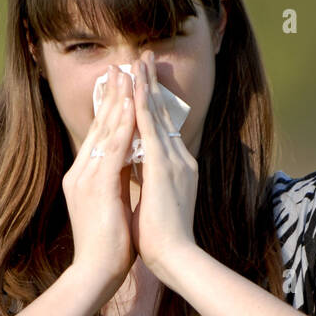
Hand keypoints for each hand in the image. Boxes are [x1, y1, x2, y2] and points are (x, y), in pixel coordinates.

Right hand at [62, 65, 137, 293]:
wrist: (95, 273)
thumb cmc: (107, 247)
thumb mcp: (111, 206)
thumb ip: (117, 182)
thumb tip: (130, 166)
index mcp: (84, 177)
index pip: (99, 135)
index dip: (111, 108)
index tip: (121, 84)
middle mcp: (81, 172)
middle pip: (99, 126)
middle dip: (113, 95)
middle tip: (122, 65)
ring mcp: (86, 178)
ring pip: (105, 132)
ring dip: (118, 102)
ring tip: (128, 74)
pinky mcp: (97, 187)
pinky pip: (112, 150)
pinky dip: (123, 127)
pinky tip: (132, 109)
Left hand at [128, 52, 198, 279]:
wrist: (175, 258)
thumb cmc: (161, 240)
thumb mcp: (153, 204)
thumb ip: (148, 184)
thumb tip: (138, 175)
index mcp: (176, 171)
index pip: (161, 131)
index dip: (152, 106)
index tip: (142, 85)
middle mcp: (179, 160)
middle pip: (163, 114)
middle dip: (151, 86)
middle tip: (143, 58)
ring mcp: (174, 161)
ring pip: (157, 114)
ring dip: (146, 86)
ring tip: (139, 59)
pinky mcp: (164, 166)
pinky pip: (150, 127)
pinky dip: (143, 104)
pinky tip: (135, 85)